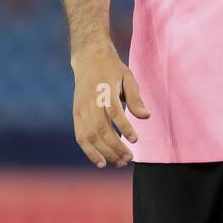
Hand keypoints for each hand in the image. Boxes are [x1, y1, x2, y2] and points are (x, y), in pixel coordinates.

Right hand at [71, 40, 148, 168]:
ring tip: (119, 163)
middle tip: (129, 158)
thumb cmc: (113, 70)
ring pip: (90, 136)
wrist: (89, 59)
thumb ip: (136, 97)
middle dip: (115, 146)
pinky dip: (89, 152)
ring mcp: (80, 110)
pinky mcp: (76, 115)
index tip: (135, 140)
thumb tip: (146, 116)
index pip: (114, 112)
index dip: (124, 127)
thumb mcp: (128, 77)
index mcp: (104, 90)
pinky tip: (101, 163)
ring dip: (104, 152)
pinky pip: (80, 137)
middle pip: (101, 128)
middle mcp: (90, 102)